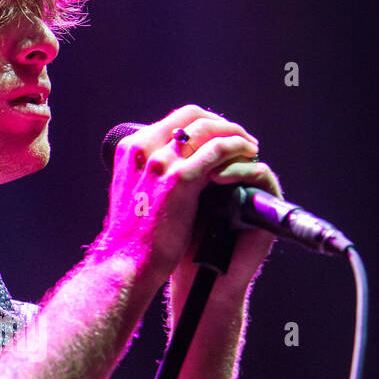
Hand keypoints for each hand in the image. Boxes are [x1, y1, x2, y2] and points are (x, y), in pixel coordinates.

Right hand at [99, 104, 280, 317]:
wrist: (128, 262)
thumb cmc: (134, 236)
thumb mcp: (135, 191)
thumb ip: (153, 170)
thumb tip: (181, 161)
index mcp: (130, 149)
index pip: (175, 119)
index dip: (203, 122)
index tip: (219, 134)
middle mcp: (143, 149)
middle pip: (192, 116)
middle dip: (221, 123)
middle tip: (240, 138)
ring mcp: (161, 162)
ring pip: (208, 130)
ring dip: (234, 133)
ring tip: (249, 147)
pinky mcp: (180, 179)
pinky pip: (218, 151)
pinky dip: (237, 149)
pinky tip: (248, 156)